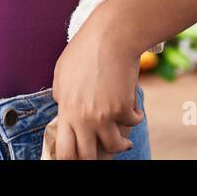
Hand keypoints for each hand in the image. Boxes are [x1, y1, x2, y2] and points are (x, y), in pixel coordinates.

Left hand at [49, 16, 143, 159]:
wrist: (111, 36)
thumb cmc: (86, 49)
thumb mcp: (62, 71)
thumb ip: (61, 94)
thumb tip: (63, 105)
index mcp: (66, 110)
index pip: (65, 151)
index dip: (72, 159)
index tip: (80, 155)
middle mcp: (84, 118)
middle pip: (88, 157)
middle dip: (96, 158)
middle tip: (101, 151)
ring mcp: (104, 115)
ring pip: (115, 146)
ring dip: (120, 143)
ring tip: (123, 139)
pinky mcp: (124, 108)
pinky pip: (133, 123)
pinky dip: (135, 117)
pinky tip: (133, 109)